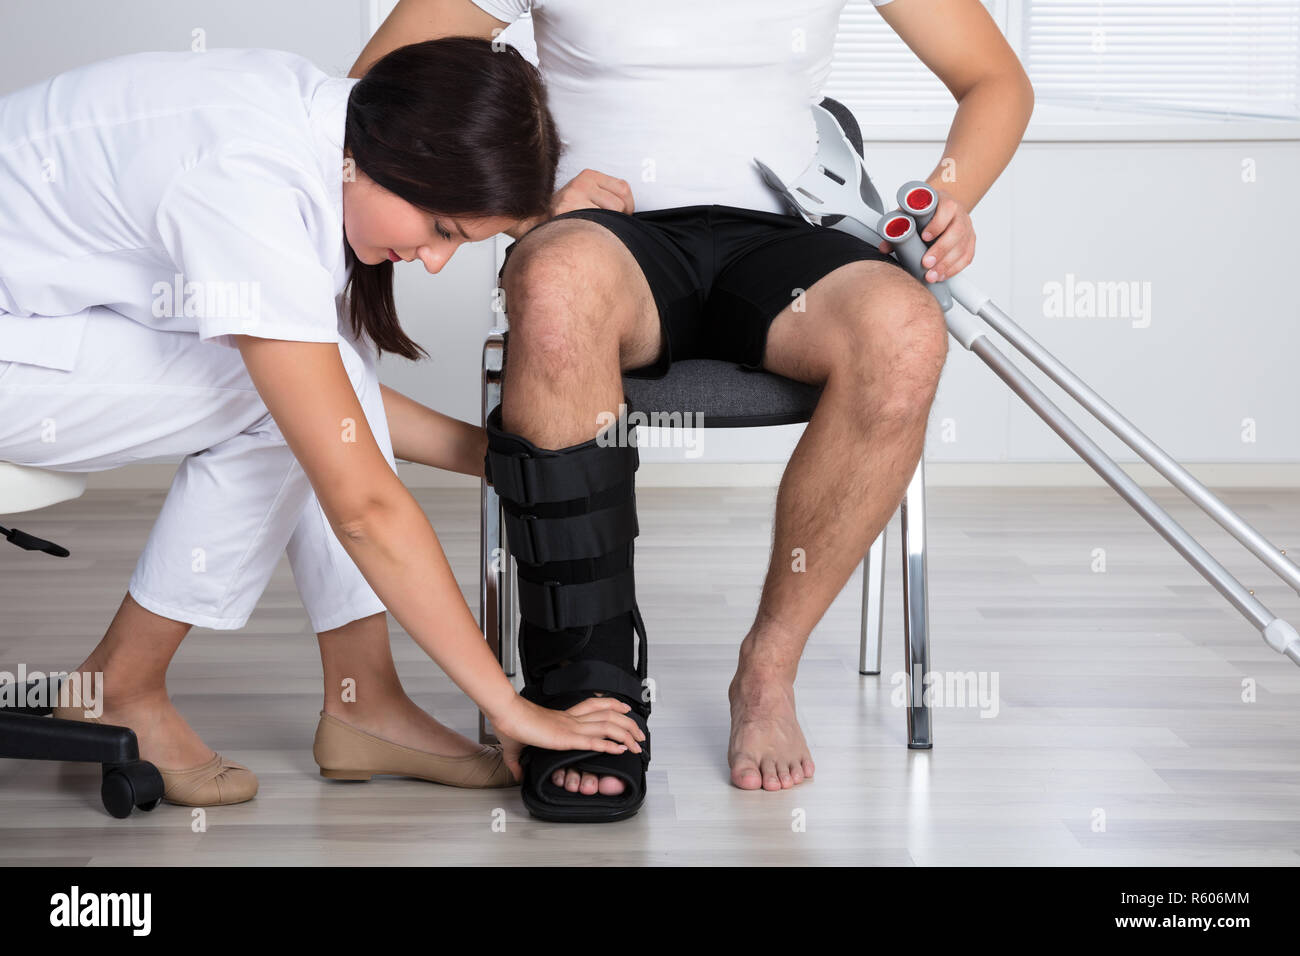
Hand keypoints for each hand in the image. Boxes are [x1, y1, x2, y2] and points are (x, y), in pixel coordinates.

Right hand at [491, 694, 645, 781]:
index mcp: (563, 717)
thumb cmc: (510, 724)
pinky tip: (621, 749)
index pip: (594, 705)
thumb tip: (517, 774)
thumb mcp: (515, 746)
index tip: (624, 707)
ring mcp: (571, 727)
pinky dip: (610, 745)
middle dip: (628, 723)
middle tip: (639, 733)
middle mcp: (571, 719)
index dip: (612, 705)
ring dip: (625, 734)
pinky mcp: (567, 738)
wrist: (506, 715)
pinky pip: (594, 741)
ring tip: (637, 744)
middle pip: (608, 714)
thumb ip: (518, 762)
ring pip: (607, 725)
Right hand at [507, 168, 634, 238]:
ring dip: (606, 226)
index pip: (624, 188)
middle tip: (601, 224)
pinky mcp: (567, 211)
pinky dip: (596, 233)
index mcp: (588, 176)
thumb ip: (607, 197)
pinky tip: (583, 231)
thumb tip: (631, 212)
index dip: (626, 206)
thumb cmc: (565, 216)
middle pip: (620, 203)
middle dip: (618, 218)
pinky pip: (599, 225)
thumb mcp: (587, 196)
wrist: (535, 224)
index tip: (618, 214)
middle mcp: (581, 183)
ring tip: (589, 227)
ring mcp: (573, 197)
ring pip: (612, 214)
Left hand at [876, 186, 975, 283]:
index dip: (937, 224)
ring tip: (932, 275)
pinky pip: (967, 257)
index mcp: (945, 202)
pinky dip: (954, 268)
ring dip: (947, 264)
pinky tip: (942, 275)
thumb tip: (884, 247)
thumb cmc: (924, 212)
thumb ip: (898, 226)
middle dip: (941, 250)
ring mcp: (967, 228)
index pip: (947, 209)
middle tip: (926, 263)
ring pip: (962, 247)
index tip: (924, 237)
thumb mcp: (910, 213)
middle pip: (957, 231)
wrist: (941, 208)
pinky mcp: (970, 242)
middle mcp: (960, 214)